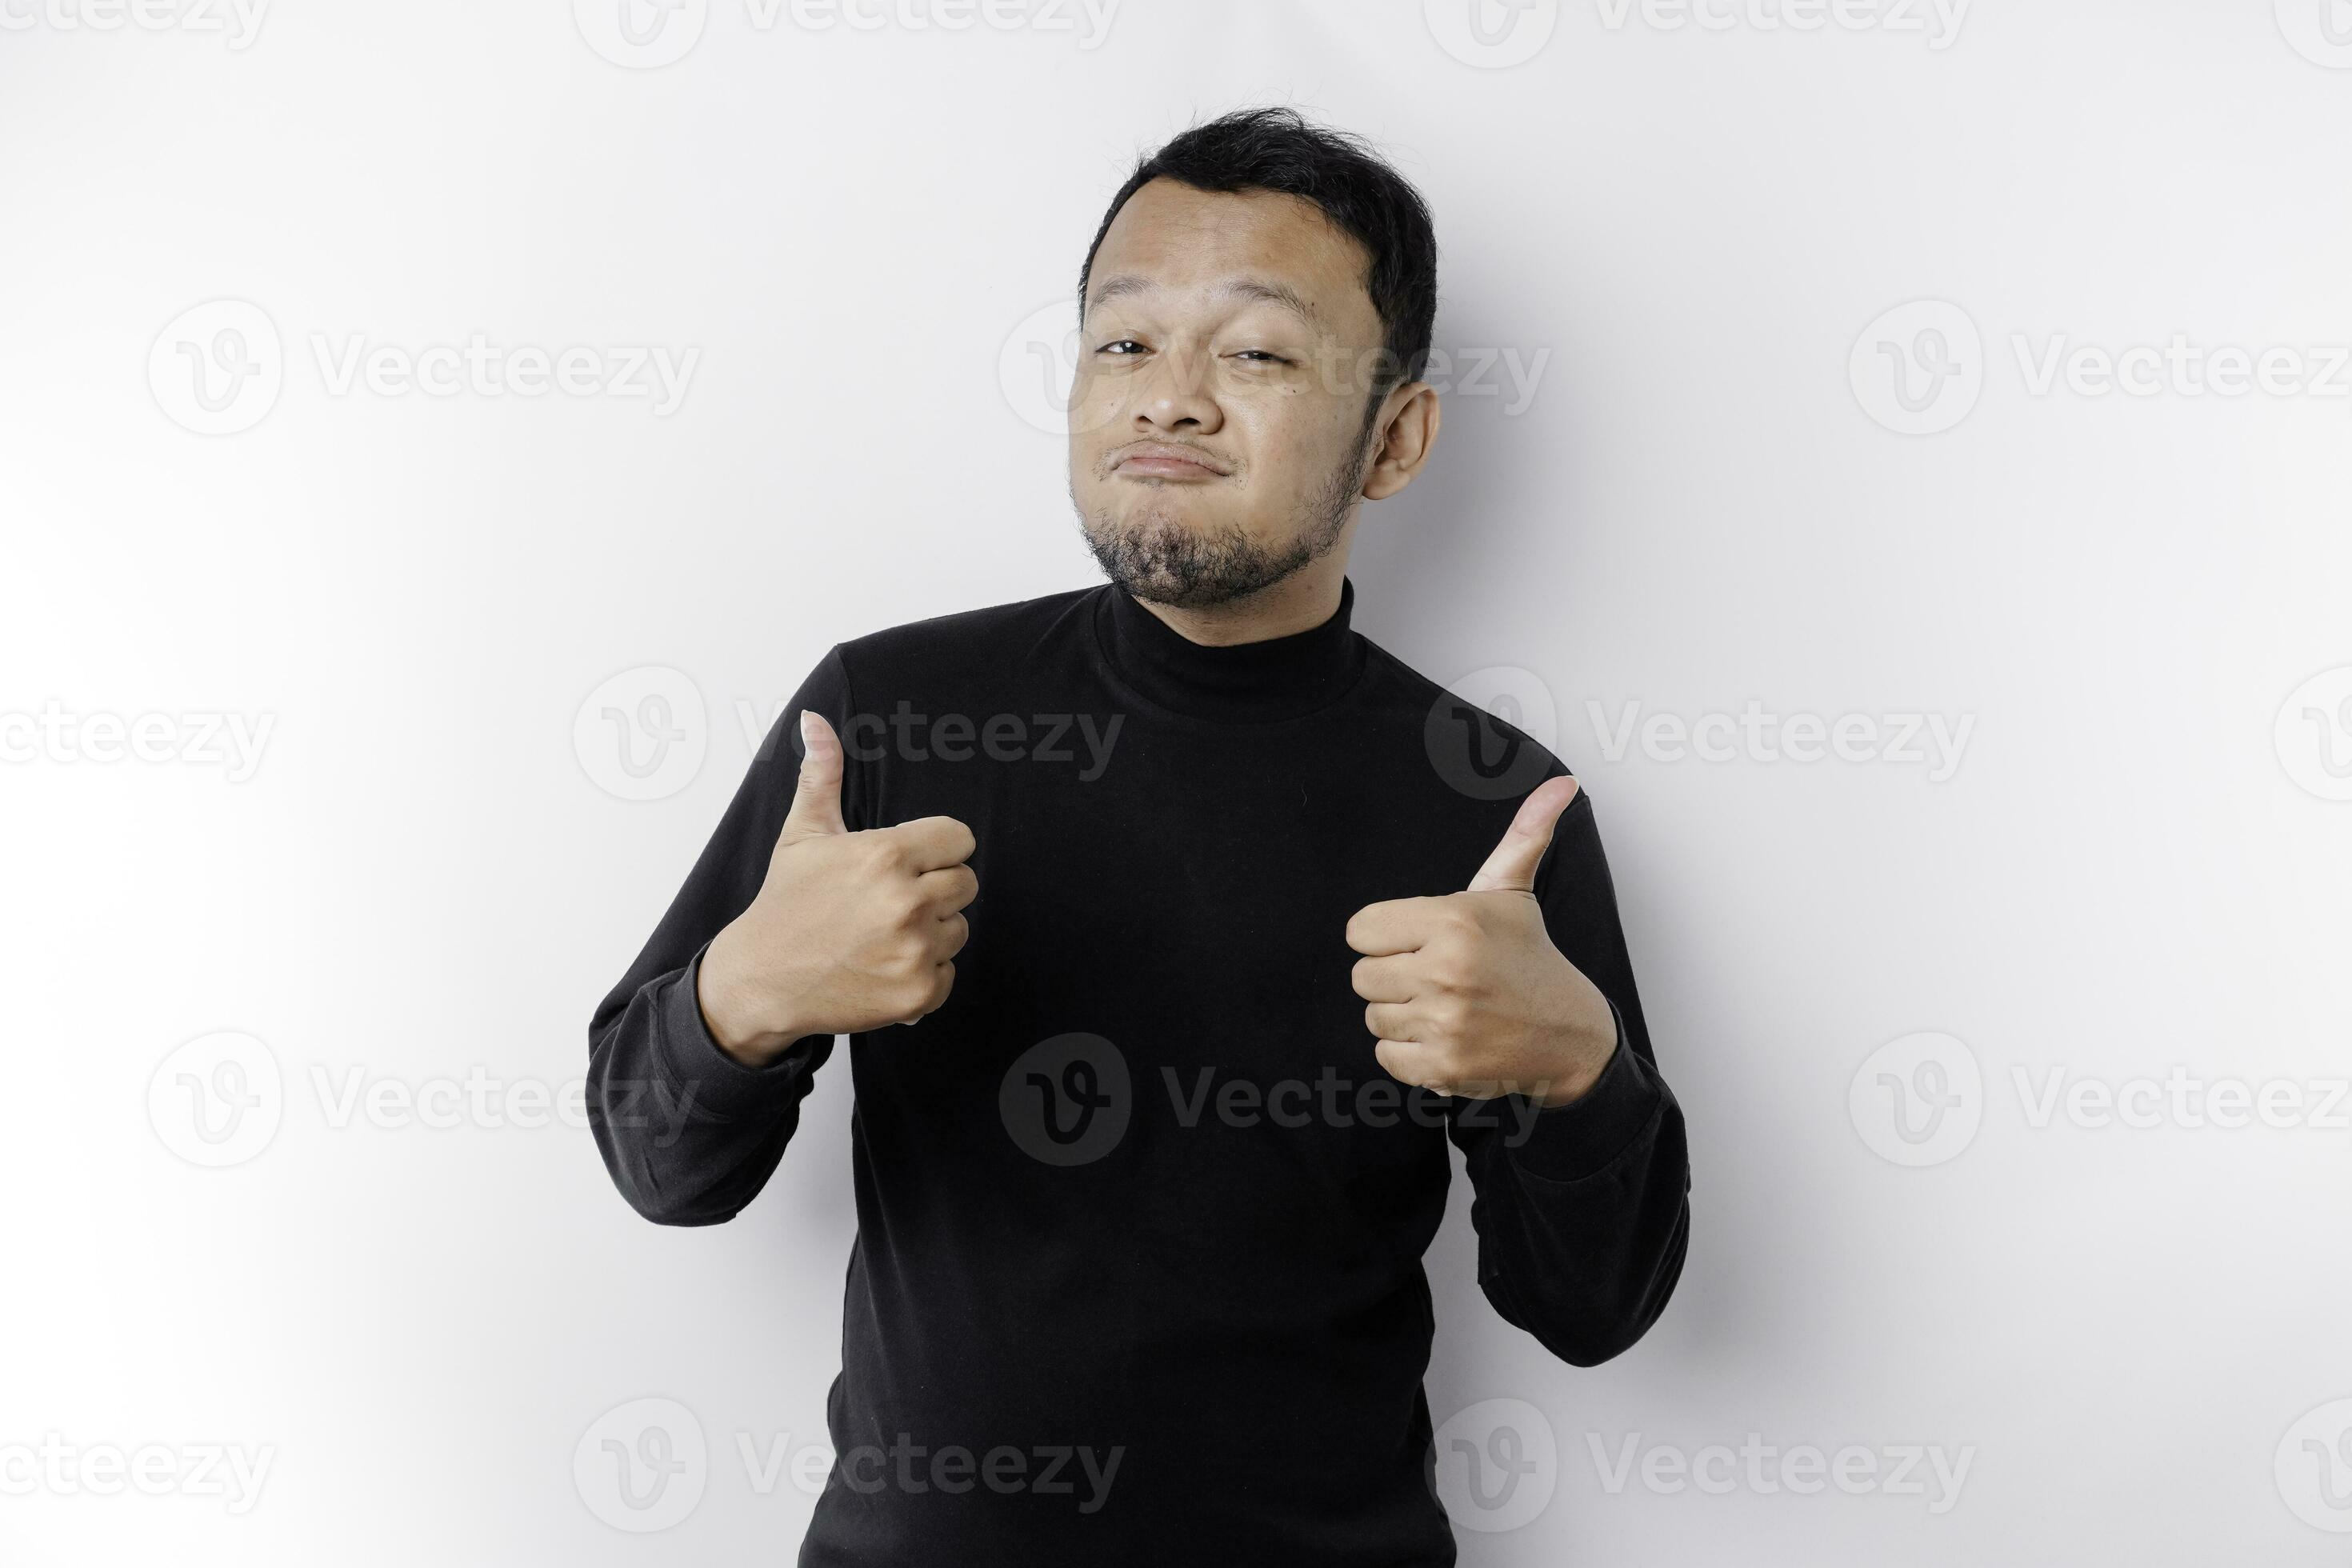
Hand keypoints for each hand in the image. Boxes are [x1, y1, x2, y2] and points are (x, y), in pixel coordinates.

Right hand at [697, 711, 976, 1065]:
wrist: (760, 981)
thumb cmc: (785, 904)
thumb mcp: (803, 834)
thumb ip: (822, 775)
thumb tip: (815, 720)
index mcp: (885, 855)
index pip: (959, 840)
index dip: (935, 850)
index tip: (906, 864)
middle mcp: (906, 901)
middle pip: (965, 883)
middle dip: (934, 889)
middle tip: (888, 902)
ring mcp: (914, 949)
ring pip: (959, 928)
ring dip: (930, 933)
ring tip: (882, 935)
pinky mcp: (918, 992)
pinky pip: (949, 972)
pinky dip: (923, 974)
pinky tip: (883, 967)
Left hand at [1345, 776, 1617, 1105]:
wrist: (1571, 1037)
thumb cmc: (1531, 959)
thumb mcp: (1515, 893)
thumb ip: (1523, 835)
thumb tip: (1562, 784)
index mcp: (1453, 921)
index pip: (1359, 930)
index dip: (1385, 936)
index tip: (1419, 942)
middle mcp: (1446, 971)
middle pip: (1362, 975)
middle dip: (1395, 975)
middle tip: (1439, 977)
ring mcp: (1444, 1023)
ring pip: (1373, 1016)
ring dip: (1404, 1015)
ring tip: (1447, 1007)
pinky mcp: (1442, 1067)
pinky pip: (1386, 1056)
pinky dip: (1410, 1053)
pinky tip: (1446, 1037)